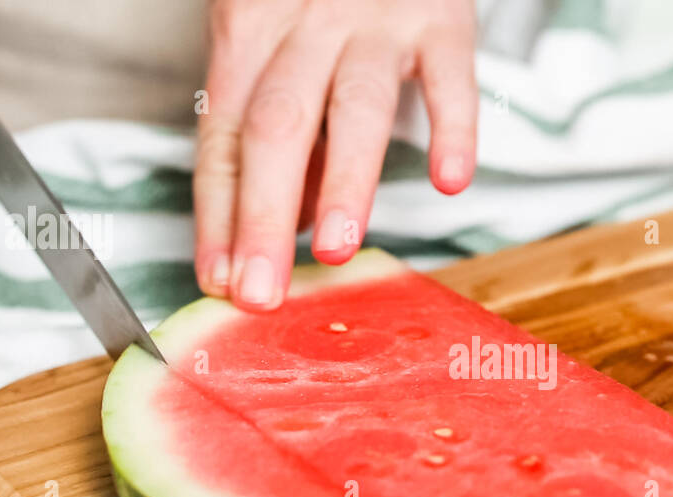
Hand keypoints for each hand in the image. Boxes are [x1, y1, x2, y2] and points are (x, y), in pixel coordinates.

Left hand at [194, 0, 477, 310]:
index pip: (224, 137)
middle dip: (264, 218)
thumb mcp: (276, 35)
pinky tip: (451, 178)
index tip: (219, 280)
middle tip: (261, 292)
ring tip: (337, 252)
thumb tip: (284, 222)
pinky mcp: (441, 16)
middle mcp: (303, 24)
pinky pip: (450, 76)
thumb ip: (280, 123)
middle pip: (274, 129)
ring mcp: (375, 20)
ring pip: (353, 108)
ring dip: (345, 184)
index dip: (218, 213)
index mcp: (247, 30)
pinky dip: (453, 127)